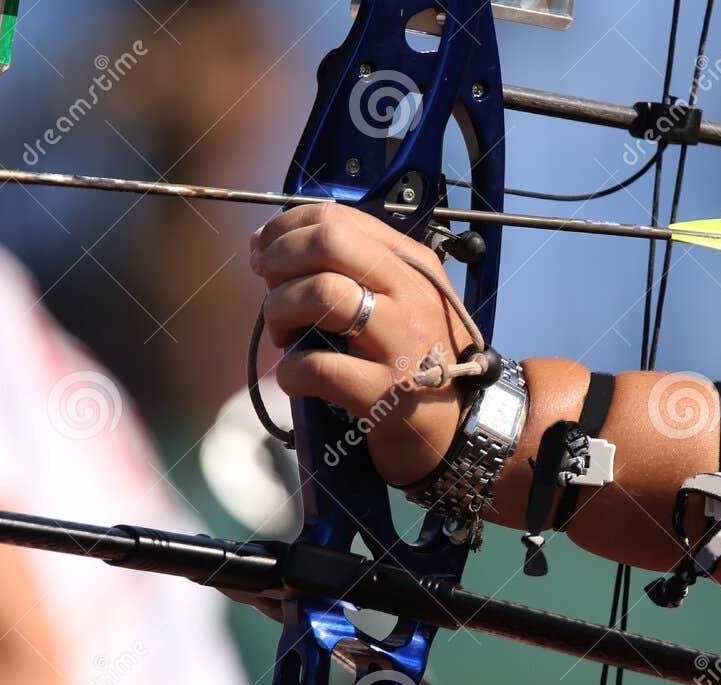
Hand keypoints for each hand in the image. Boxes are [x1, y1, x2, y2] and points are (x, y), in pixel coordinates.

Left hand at [249, 203, 475, 484]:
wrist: (457, 430)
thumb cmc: (414, 361)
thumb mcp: (398, 300)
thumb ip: (350, 269)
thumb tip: (270, 248)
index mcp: (412, 264)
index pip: (337, 217)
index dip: (285, 229)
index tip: (263, 252)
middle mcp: (412, 294)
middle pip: (328, 242)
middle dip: (280, 261)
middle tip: (272, 291)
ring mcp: (403, 343)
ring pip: (321, 293)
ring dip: (280, 311)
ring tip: (283, 335)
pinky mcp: (387, 394)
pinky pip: (316, 367)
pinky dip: (290, 372)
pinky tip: (297, 378)